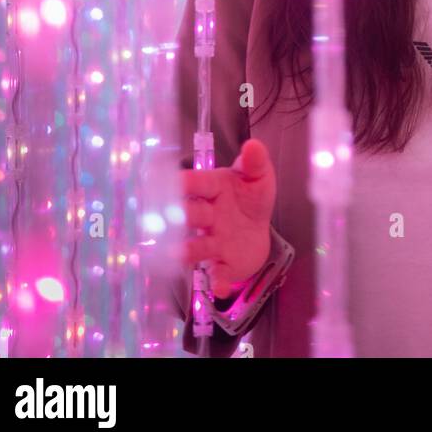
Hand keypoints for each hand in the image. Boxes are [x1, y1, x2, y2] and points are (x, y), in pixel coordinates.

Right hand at [182, 138, 275, 299]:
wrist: (257, 230)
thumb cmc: (251, 198)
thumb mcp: (258, 177)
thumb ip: (256, 162)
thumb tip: (253, 145)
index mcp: (214, 188)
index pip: (197, 183)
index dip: (185, 182)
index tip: (173, 181)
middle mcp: (207, 214)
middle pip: (192, 214)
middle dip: (184, 214)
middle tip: (173, 215)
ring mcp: (212, 240)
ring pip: (197, 245)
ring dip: (189, 250)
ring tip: (181, 253)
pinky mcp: (222, 262)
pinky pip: (217, 272)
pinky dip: (217, 280)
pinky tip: (219, 287)